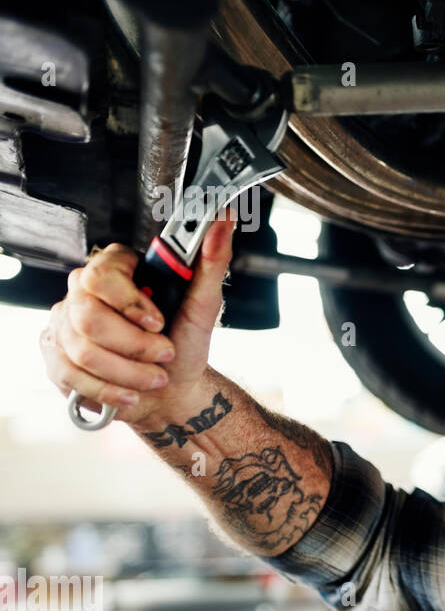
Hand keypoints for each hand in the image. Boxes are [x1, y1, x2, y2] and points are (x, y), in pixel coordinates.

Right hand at [40, 215, 236, 425]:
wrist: (173, 390)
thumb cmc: (185, 344)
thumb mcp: (205, 304)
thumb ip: (213, 260)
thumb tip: (223, 219)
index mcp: (117, 269)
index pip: (102, 274)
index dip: (130, 303)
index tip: (159, 322)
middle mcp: (84, 291)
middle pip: (87, 316)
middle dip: (134, 346)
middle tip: (163, 354)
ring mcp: (65, 323)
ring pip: (81, 349)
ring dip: (128, 372)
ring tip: (154, 375)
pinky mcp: (56, 356)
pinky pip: (70, 374)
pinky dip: (109, 390)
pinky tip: (130, 391)